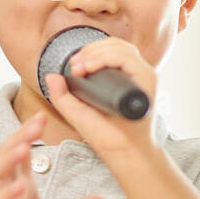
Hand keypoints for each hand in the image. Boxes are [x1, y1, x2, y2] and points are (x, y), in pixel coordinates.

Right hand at [0, 110, 105, 198]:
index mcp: (19, 181)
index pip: (21, 149)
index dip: (29, 131)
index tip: (43, 115)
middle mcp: (6, 187)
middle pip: (7, 154)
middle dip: (20, 137)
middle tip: (36, 122)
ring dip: (8, 160)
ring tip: (23, 147)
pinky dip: (6, 197)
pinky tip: (19, 188)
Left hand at [44, 36, 159, 160]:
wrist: (122, 152)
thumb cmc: (105, 136)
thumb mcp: (76, 112)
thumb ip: (61, 95)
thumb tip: (52, 75)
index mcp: (121, 77)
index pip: (109, 50)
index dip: (89, 50)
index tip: (73, 64)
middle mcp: (134, 75)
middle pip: (115, 45)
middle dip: (91, 50)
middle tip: (75, 65)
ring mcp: (142, 77)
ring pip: (122, 48)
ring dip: (97, 52)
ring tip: (81, 67)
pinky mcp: (147, 82)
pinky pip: (130, 59)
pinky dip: (109, 57)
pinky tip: (92, 67)